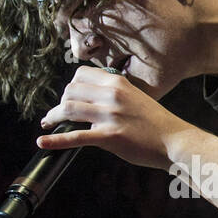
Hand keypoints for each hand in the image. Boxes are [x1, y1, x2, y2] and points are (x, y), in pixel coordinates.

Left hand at [37, 67, 195, 169]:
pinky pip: (75, 136)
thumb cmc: (156, 123)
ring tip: (48, 125)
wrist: (174, 141)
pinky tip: (42, 142)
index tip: (68, 98)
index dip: (70, 87)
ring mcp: (110, 115)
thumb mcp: (136, 98)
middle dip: (59, 103)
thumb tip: (92, 102)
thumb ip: (114, 96)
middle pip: (70, 91)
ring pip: (68, 109)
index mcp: (117, 82)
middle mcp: (112, 95)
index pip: (80, 75)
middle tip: (56, 115)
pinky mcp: (109, 136)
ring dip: (53, 118)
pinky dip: (55, 140)